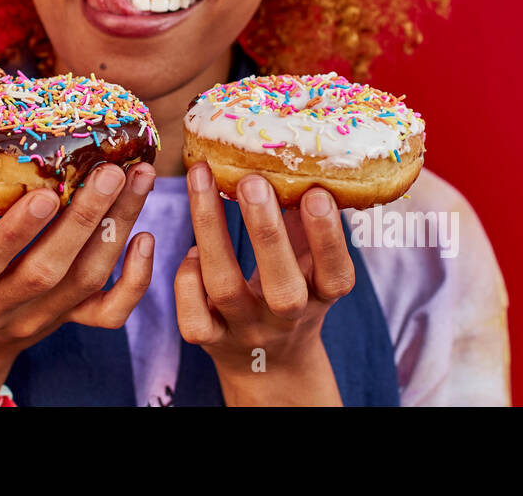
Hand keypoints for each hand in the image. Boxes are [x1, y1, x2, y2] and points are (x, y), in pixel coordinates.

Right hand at [0, 161, 155, 403]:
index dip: (17, 230)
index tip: (48, 193)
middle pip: (46, 271)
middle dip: (83, 220)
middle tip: (111, 172)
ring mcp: (36, 318)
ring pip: (84, 282)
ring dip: (116, 230)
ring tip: (138, 182)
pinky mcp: (67, 322)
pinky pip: (109, 313)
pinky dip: (134, 280)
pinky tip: (145, 238)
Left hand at [174, 161, 354, 405]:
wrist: (271, 363)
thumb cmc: (295, 288)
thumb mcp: (314, 262)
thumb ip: (310, 222)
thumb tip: (308, 158)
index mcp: (322, 294)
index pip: (334, 272)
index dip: (327, 236)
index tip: (316, 192)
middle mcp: (286, 316)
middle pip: (281, 285)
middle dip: (266, 232)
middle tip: (252, 180)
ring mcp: (246, 330)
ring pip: (225, 288)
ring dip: (212, 231)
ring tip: (202, 179)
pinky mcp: (211, 339)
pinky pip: (193, 318)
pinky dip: (187, 280)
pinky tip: (192, 251)